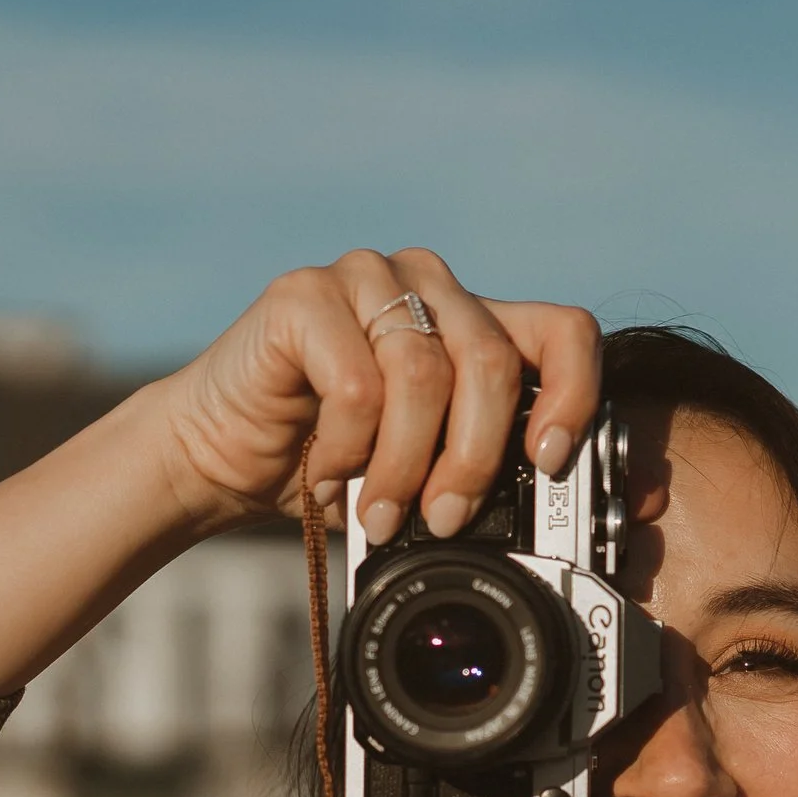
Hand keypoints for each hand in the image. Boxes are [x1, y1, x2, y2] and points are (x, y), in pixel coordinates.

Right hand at [158, 248, 602, 544]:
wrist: (222, 458)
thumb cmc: (332, 467)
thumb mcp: (427, 475)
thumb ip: (484, 472)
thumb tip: (556, 510)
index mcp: (474, 320)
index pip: (565, 331)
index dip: (574, 396)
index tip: (547, 464)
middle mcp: (428, 283)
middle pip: (492, 361)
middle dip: (473, 459)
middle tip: (444, 520)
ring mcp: (367, 276)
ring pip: (423, 375)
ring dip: (402, 466)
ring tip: (377, 514)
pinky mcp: (304, 293)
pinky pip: (356, 382)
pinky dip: (347, 446)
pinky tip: (325, 469)